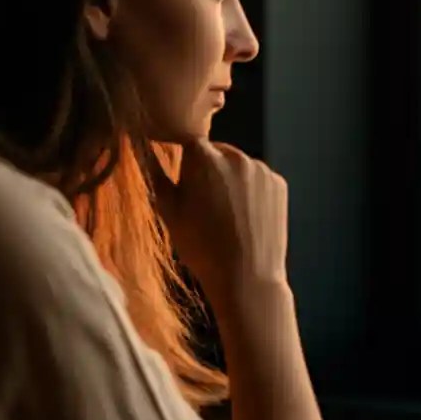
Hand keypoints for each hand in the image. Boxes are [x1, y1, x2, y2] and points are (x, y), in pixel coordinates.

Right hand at [143, 138, 288, 304]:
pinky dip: (253, 192)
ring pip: (239, 166)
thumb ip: (155, 173)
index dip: (184, 164)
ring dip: (232, 180)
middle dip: (209, 170)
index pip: (188, 142)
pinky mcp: (279, 184)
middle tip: (205, 206)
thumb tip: (142, 148)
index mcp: (203, 156)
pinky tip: (246, 218)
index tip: (185, 185)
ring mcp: (260, 169)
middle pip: (216, 152)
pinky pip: (259, 180)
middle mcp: (235, 154)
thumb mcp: (169, 211)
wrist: (246, 276)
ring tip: (227, 216)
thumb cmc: (200, 246)